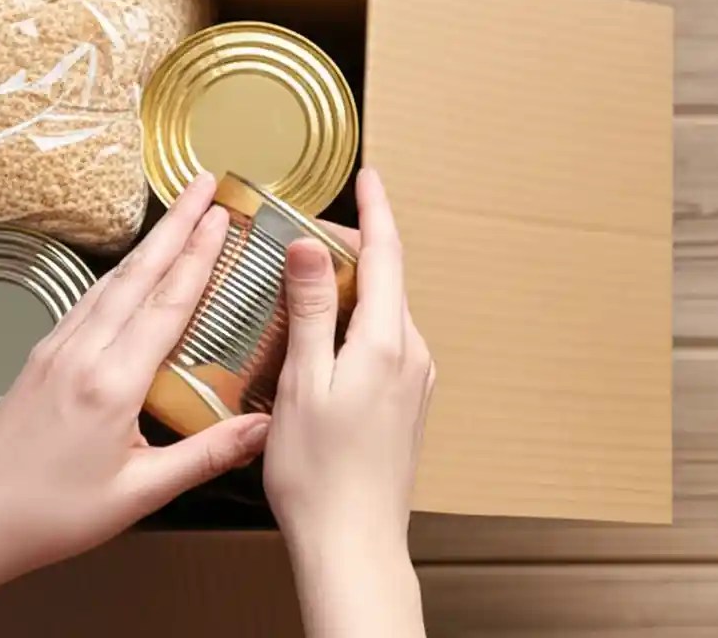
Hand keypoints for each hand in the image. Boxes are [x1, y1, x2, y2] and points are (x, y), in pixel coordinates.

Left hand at [0, 172, 269, 578]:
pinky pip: (92, 300)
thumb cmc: (53, 515)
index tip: (223, 216)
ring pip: (113, 281)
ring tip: (182, 213)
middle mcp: (82, 352)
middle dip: (176, 224)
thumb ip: (206, 456)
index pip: (167, 304)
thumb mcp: (140, 494)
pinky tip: (137, 267)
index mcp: (112, 383)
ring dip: (151, 242)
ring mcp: (58, 349)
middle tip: (206, 184)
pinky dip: (123, 273)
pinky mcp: (44, 356)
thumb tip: (265, 430)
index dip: (198, 256)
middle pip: (138, 273)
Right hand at [264, 167, 432, 637]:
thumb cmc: (319, 472)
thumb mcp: (303, 381)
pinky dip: (356, 328)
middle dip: (349, 252)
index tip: (369, 176)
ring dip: (350, 293)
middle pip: (386, 281)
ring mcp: (416, 381)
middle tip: (303, 240)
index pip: (387, 255)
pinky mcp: (408, 404)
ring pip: (384, 315)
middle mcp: (413, 355)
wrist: (354, 541)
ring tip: (301, 292)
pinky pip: (385, 346)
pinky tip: (322, 345)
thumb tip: (308, 246)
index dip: (376, 211)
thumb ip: (310, 310)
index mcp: (387, 342)